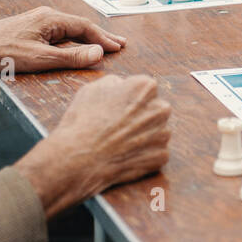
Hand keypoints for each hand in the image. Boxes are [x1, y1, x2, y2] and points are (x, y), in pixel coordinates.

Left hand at [0, 6, 125, 85]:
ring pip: (70, 28)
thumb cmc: (3, 53)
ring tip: (102, 45)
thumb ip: (72, 57)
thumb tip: (99, 53)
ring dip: (87, 37)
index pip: (85, 27)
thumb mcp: (41, 59)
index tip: (118, 47)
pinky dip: (74, 38)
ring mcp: (37, 20)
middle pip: (80, 25)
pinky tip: (76, 44)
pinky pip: (60, 32)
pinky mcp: (30, 28)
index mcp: (51, 18)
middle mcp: (46, 15)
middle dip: (100, 36)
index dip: (103, 38)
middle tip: (119, 44)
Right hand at [15, 75, 170, 217]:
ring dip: (144, 136)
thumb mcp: (93, 88)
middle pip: (154, 110)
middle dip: (141, 117)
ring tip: (120, 142)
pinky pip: (155, 153)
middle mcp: (161, 108)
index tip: (118, 109)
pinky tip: (125, 155)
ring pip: (157, 131)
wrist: (78, 159)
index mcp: (146, 87)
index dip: (129, 100)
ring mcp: (163, 134)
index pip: (145, 89)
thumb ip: (116, 82)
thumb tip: (124, 85)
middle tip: (119, 127)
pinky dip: (143, 155)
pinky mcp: (161, 156)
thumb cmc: (83, 121)